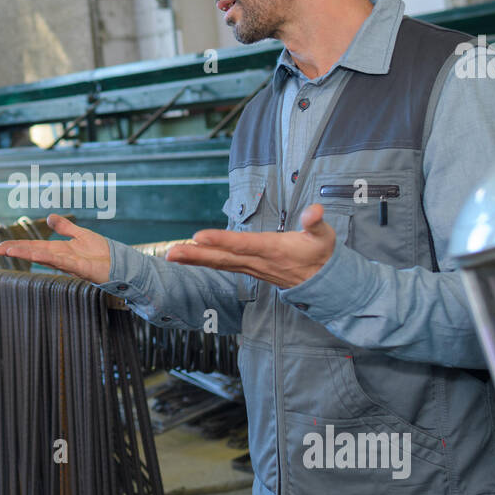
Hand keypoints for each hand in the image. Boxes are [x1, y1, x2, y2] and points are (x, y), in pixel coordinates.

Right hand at [0, 214, 111, 283]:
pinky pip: (63, 262)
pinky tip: (38, 254)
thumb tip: (50, 217)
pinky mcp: (81, 268)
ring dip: (27, 253)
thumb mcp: (81, 235)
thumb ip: (66, 227)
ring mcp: (69, 264)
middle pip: (35, 252)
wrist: (121, 264)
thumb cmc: (103, 253)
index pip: (34, 246)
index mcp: (59, 250)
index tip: (1, 246)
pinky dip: (50, 258)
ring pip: (44, 257)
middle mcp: (61, 258)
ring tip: (10, 250)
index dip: (18, 245)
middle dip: (16, 250)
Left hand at [165, 203, 336, 288]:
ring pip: (219, 263)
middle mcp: (258, 261)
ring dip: (194, 259)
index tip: (200, 236)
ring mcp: (251, 267)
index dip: (222, 241)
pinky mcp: (248, 269)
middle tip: (171, 252)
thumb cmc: (321, 255)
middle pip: (223, 258)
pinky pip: (222, 265)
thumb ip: (316, 222)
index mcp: (273, 249)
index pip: (244, 244)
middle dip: (196, 255)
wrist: (324, 283)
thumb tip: (314, 211)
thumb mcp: (324, 237)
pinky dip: (203, 262)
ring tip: (170, 254)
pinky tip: (187, 258)